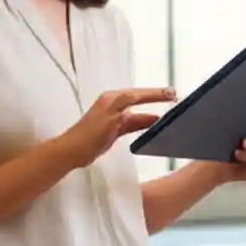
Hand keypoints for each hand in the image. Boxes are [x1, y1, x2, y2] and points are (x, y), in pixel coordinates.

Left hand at [58, 87, 176, 168]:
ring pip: (137, 112)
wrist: (73, 152)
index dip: (155, 93)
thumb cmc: (87, 135)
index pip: (138, 93)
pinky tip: (153, 125)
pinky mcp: (114, 129)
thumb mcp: (109, 117)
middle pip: (139, 99)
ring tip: (168, 113)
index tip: (171, 93)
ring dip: (151, 112)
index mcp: (112, 99)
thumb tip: (136, 95)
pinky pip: (133, 123)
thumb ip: (123, 105)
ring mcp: (114, 117)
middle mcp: (113, 105)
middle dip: (156, 98)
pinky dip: (143, 123)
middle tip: (173, 97)